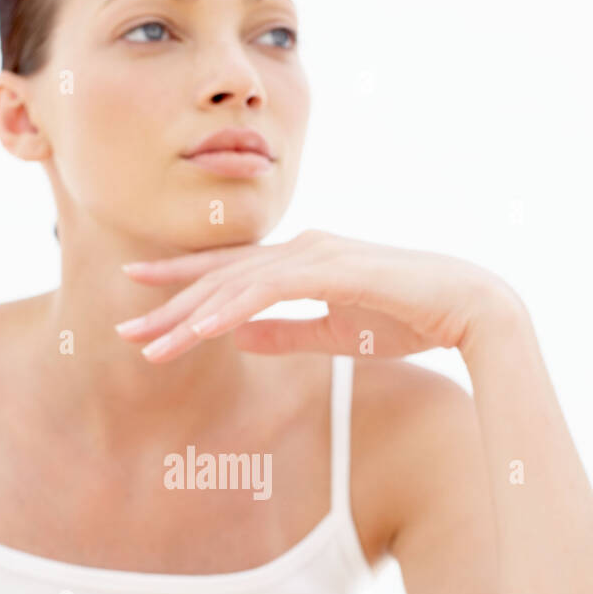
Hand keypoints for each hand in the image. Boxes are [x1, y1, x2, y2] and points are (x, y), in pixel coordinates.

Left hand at [115, 229, 523, 361]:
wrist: (468, 309)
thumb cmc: (409, 318)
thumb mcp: (333, 334)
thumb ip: (284, 332)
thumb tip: (235, 337)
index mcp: (301, 262)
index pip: (229, 273)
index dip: (180, 284)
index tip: (138, 297)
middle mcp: (302, 250)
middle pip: (221, 277)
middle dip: (169, 304)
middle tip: (123, 330)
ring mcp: (317, 255)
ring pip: (237, 284)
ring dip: (191, 316)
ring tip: (151, 343)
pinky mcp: (335, 270)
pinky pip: (272, 290)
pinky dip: (234, 308)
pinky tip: (203, 329)